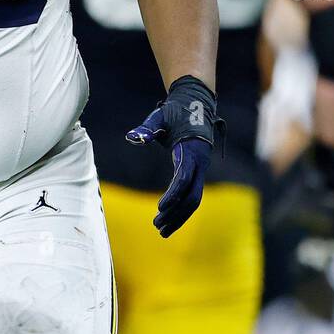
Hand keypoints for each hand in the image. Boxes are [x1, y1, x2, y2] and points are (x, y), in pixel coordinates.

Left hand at [125, 76, 222, 237]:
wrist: (195, 103)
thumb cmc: (175, 110)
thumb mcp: (160, 116)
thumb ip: (147, 128)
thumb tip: (132, 137)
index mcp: (192, 152)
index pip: (184, 179)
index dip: (173, 195)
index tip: (159, 208)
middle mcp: (200, 164)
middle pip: (193, 197)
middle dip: (176, 214)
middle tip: (157, 226)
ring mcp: (200, 169)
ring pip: (193, 200)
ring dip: (178, 216)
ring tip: (160, 230)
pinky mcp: (197, 172)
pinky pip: (191, 195)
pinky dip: (180, 208)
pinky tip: (168, 219)